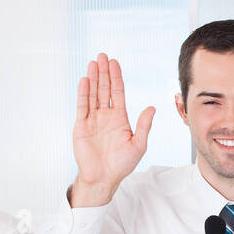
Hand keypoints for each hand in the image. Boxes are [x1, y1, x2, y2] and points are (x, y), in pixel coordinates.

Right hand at [70, 54, 154, 206]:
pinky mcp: (81, 125)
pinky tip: (84, 80)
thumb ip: (144, 126)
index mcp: (120, 118)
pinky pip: (82, 106)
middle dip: (104, 72)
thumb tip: (152, 108)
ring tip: (93, 62)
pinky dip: (83, 92)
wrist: (103, 177)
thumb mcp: (138, 144)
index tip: (114, 62)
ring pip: (93, 94)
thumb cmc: (122, 164)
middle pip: (105, 88)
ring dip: (93, 78)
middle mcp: (106, 116)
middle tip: (103, 56)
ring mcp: (93, 119)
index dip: (116, 77)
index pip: (118, 92)